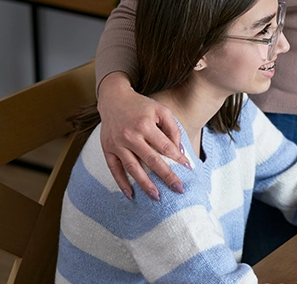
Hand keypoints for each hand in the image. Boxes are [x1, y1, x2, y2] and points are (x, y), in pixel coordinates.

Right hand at [98, 72, 189, 200]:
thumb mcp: (161, 111)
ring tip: (156, 196)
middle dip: (166, 176)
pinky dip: (121, 183)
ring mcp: (117, 144)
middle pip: (151, 160)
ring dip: (145, 184)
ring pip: (133, 168)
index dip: (178, 158)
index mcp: (145, 125)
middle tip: (178, 189)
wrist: (113, 99)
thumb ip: (172, 129)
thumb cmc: (141, 106)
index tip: (188, 168)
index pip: (165, 146)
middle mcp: (130, 136)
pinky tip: (130, 194)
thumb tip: (179, 151)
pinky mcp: (107, 149)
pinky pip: (114, 169)